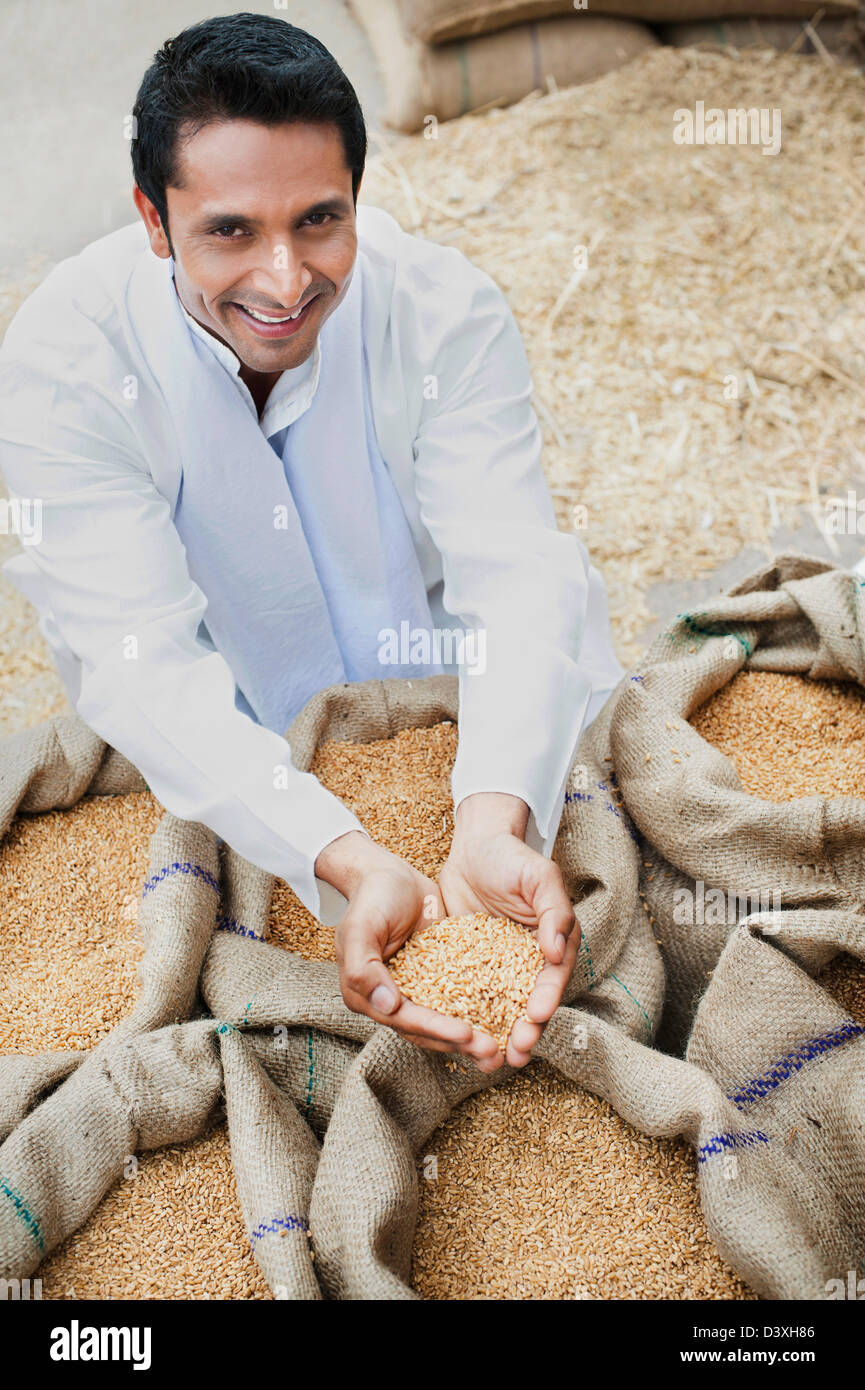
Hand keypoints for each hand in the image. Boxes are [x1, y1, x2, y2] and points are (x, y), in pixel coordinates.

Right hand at [314, 830, 504, 1070]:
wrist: (387, 874)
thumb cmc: (371, 898)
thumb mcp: (361, 927)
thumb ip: (364, 967)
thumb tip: (386, 1005)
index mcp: (366, 995)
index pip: (405, 1020)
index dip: (436, 1029)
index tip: (466, 1034)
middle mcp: (390, 1000)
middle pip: (428, 1030)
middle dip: (461, 1043)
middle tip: (493, 1053)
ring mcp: (415, 991)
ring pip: (446, 1021)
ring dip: (473, 1037)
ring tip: (502, 1048)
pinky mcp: (438, 977)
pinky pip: (459, 999)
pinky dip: (479, 1011)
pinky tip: (504, 1019)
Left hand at [436, 792, 579, 1071]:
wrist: (473, 847)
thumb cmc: (512, 856)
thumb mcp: (539, 877)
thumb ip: (554, 911)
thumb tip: (558, 950)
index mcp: (553, 942)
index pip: (552, 978)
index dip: (546, 1000)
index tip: (535, 1018)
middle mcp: (528, 960)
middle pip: (529, 1002)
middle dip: (525, 1030)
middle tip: (517, 1054)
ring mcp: (498, 965)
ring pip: (500, 1005)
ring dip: (498, 1033)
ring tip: (491, 1060)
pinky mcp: (469, 964)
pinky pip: (469, 993)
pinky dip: (467, 1016)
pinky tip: (458, 1037)